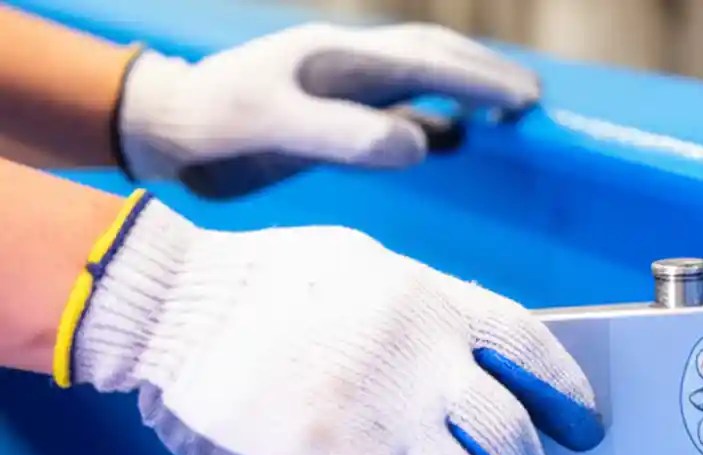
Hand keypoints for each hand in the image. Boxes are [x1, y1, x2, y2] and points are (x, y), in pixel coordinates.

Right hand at [65, 193, 602, 454]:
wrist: (178, 304)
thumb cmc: (266, 279)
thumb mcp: (367, 264)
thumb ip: (426, 304)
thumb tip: (470, 350)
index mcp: (436, 306)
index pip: (533, 351)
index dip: (570, 395)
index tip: (584, 426)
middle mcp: (425, 365)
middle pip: (514, 439)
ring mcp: (385, 419)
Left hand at [115, 23, 539, 197]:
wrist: (163, 129)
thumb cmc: (212, 125)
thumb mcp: (272, 127)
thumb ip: (343, 135)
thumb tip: (424, 145)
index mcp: (339, 58)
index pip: (427, 61)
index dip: (480, 78)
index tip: (528, 98)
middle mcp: (349, 67)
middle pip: (434, 58)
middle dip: (486, 74)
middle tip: (535, 99)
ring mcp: (342, 91)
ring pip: (422, 82)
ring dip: (466, 92)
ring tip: (510, 111)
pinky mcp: (332, 119)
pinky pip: (397, 115)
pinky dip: (434, 123)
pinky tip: (452, 140)